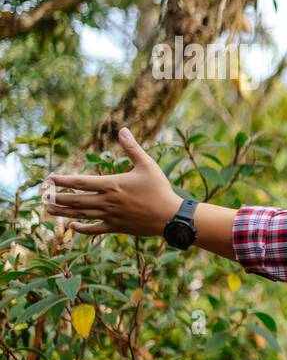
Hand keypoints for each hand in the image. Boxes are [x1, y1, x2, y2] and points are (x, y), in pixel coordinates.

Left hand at [44, 128, 182, 236]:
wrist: (171, 216)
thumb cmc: (160, 189)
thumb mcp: (148, 165)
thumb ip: (132, 148)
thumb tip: (123, 130)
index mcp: (112, 184)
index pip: (80, 182)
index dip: (63, 180)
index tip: (49, 179)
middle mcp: (107, 201)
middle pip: (75, 200)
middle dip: (57, 197)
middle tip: (42, 195)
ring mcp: (111, 216)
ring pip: (80, 214)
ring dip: (63, 212)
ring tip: (48, 209)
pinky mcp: (116, 227)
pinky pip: (94, 229)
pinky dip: (81, 229)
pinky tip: (71, 226)